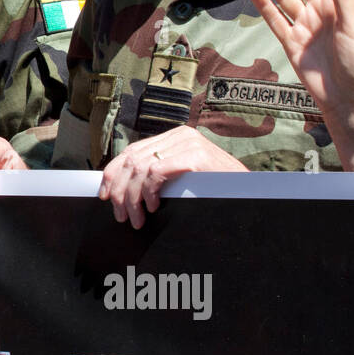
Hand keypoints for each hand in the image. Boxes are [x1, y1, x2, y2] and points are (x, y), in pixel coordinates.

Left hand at [99, 126, 245, 228]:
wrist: (249, 191)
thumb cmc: (214, 189)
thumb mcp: (181, 179)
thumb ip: (158, 176)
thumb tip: (120, 190)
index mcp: (173, 138)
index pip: (131, 152)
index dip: (112, 173)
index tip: (104, 195)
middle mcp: (179, 136)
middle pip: (131, 160)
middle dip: (120, 191)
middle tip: (121, 216)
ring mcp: (188, 143)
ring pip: (140, 168)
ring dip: (133, 198)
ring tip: (138, 218)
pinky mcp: (195, 156)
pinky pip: (157, 172)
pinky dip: (150, 192)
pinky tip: (155, 206)